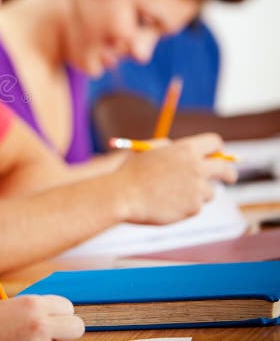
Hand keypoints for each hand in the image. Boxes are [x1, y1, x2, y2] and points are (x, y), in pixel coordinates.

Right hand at [0, 289, 83, 339]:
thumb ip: (0, 300)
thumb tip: (1, 300)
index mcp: (31, 306)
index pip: (67, 307)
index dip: (57, 313)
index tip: (47, 320)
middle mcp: (39, 326)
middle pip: (76, 328)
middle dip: (63, 331)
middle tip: (46, 334)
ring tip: (27, 340)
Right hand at [112, 133, 237, 224]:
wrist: (121, 195)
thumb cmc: (131, 172)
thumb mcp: (151, 151)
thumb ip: (174, 151)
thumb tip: (194, 155)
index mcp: (185, 149)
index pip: (214, 143)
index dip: (216, 149)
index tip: (216, 156)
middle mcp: (196, 168)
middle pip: (225, 169)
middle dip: (229, 173)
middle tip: (228, 177)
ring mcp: (196, 189)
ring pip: (210, 192)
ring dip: (198, 192)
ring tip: (171, 194)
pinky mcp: (193, 208)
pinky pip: (195, 206)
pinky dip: (185, 206)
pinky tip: (165, 203)